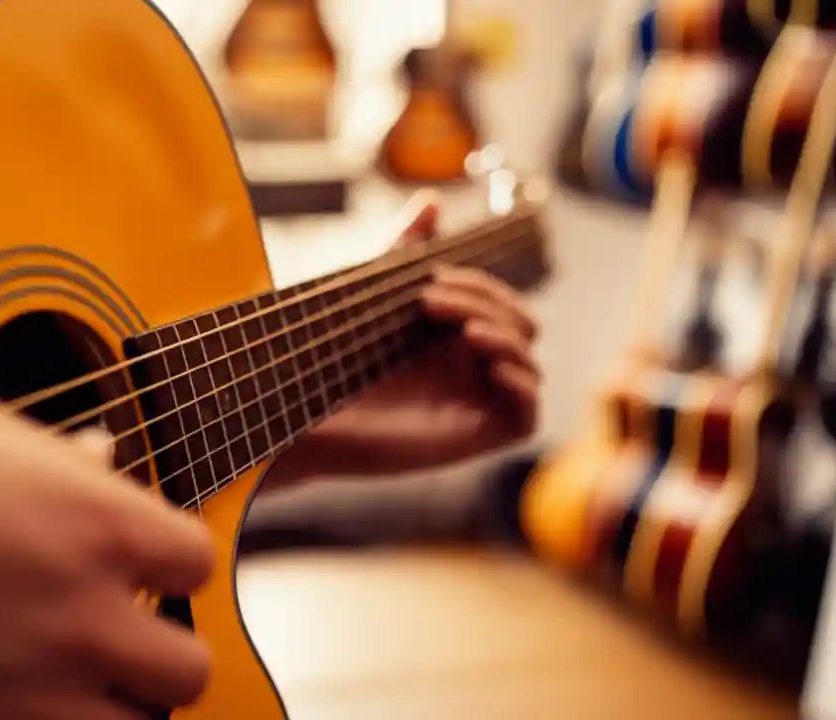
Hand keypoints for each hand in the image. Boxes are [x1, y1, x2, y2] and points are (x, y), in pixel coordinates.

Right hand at [0, 360, 212, 718]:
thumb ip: (39, 444)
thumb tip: (92, 454)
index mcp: (88, 518)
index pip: (192, 561)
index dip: (167, 560)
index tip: (139, 562)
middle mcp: (73, 613)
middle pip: (183, 671)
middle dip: (156, 656)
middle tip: (110, 639)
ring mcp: (18, 692)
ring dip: (105, 711)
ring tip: (59, 685)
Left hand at [276, 198, 540, 477]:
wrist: (306, 410)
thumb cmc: (334, 354)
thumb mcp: (376, 291)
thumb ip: (405, 247)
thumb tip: (430, 201)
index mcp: (456, 334)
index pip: (499, 300)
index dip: (478, 284)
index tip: (430, 279)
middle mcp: (473, 368)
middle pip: (522, 323)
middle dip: (488, 303)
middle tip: (431, 301)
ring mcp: (478, 403)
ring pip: (530, 362)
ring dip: (506, 337)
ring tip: (466, 334)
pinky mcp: (479, 438)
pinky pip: (529, 416)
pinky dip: (522, 384)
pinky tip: (490, 365)